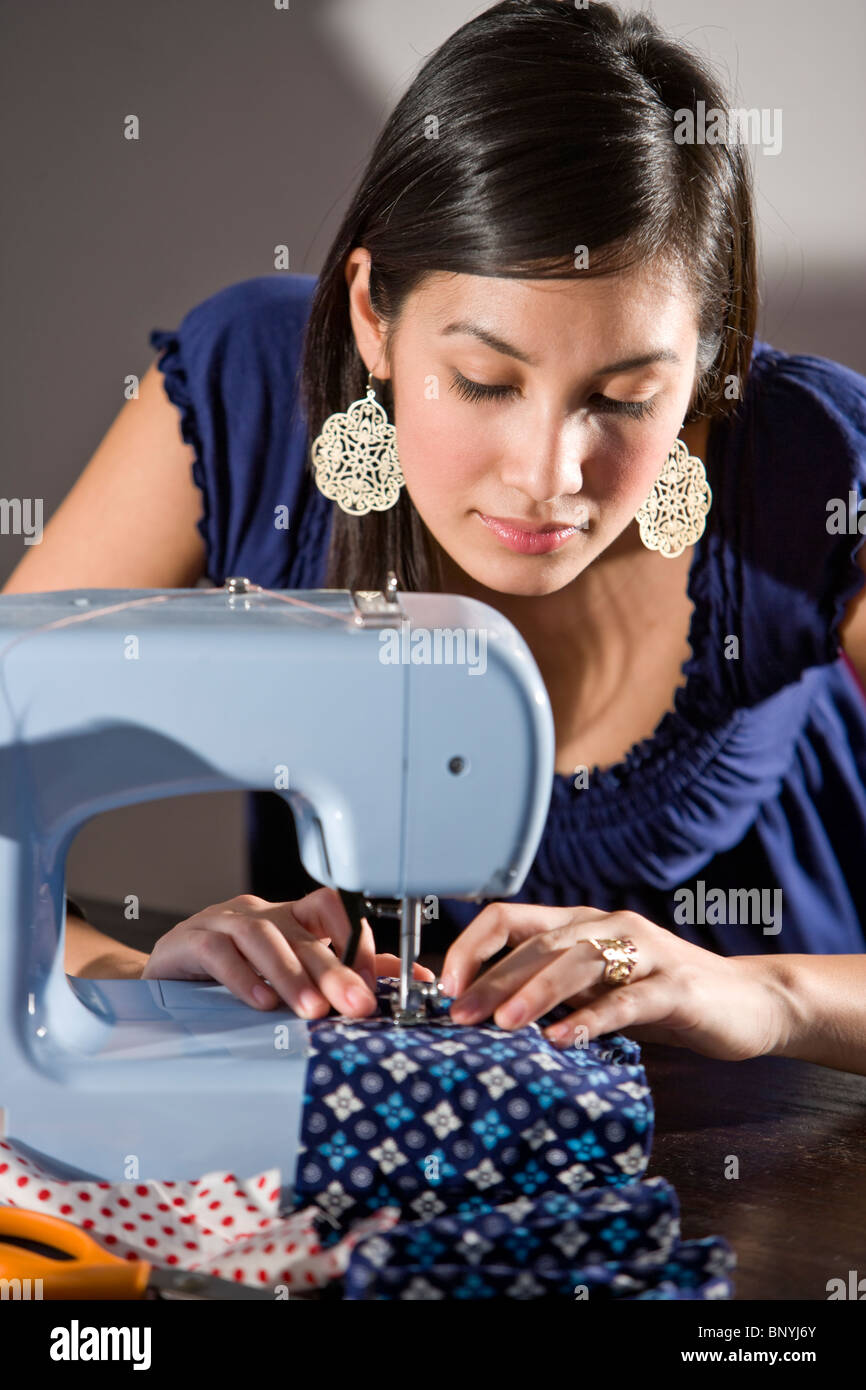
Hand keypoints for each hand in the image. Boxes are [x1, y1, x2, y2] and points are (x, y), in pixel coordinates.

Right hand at [141, 887, 433, 1016]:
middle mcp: (259, 913)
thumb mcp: (292, 973)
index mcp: (289, 917)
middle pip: (301, 933)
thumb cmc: (233, 974)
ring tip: (311, 1010)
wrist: (164, 978)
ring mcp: (222, 922)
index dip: (354, 938)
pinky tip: (260, 1002)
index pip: (330, 907)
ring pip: (262, 937)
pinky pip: (218, 952)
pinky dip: (241, 976)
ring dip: (290, 974)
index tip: (373, 982)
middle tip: (357, 1005)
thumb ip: (350, 972)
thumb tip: (416, 977)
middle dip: (333, 970)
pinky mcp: (188, 941)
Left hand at [441, 903, 789, 1061]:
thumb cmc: (663, 996)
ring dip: (536, 992)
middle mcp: (610, 927)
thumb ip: (549, 990)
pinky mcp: (677, 986)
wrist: (746, 1002)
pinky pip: (628, 999)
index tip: (446, 986)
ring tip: (503, 1024)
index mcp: (582, 923)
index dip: (474, 946)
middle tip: (459, 1015)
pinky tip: (564, 1038)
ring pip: (579, 961)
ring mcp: (647, 952)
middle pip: (539, 942)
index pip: (511, 917)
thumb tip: (479, 1010)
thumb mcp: (597, 988)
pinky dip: (591, 1018)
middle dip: (493, 979)